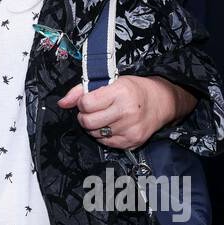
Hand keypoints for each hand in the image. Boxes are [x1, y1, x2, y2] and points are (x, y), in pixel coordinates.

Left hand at [57, 75, 192, 149]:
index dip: (82, 102)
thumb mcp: (110, 81)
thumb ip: (82, 90)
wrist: (161, 102)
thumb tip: (62, 103)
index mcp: (120, 92)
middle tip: (91, 111)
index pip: (86, 104)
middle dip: (84, 116)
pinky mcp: (132, 142)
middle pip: (87, 122)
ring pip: (95, 134)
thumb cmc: (133, 90)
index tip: (88, 100)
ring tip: (104, 117)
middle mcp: (126, 112)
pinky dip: (104, 135)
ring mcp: (130, 130)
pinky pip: (105, 143)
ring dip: (94, 127)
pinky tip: (111, 126)